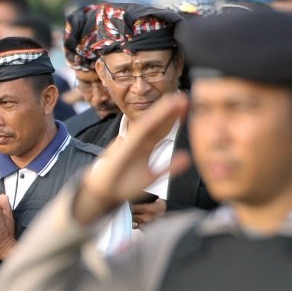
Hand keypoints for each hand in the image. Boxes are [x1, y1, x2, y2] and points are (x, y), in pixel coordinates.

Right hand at [75, 93, 190, 223]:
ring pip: (149, 123)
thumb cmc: (123, 185)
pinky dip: (148, 122)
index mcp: (144, 147)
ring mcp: (131, 142)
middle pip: (156, 123)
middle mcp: (138, 141)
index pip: (161, 129)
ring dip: (161, 111)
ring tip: (174, 99)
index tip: (186, 107)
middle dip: (170, 111)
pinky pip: (138, 132)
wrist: (104, 193)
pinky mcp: (125, 146)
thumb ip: (169, 167)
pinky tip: (158, 113)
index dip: (173, 119)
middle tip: (184, 97)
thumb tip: (188, 157)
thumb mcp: (153, 176)